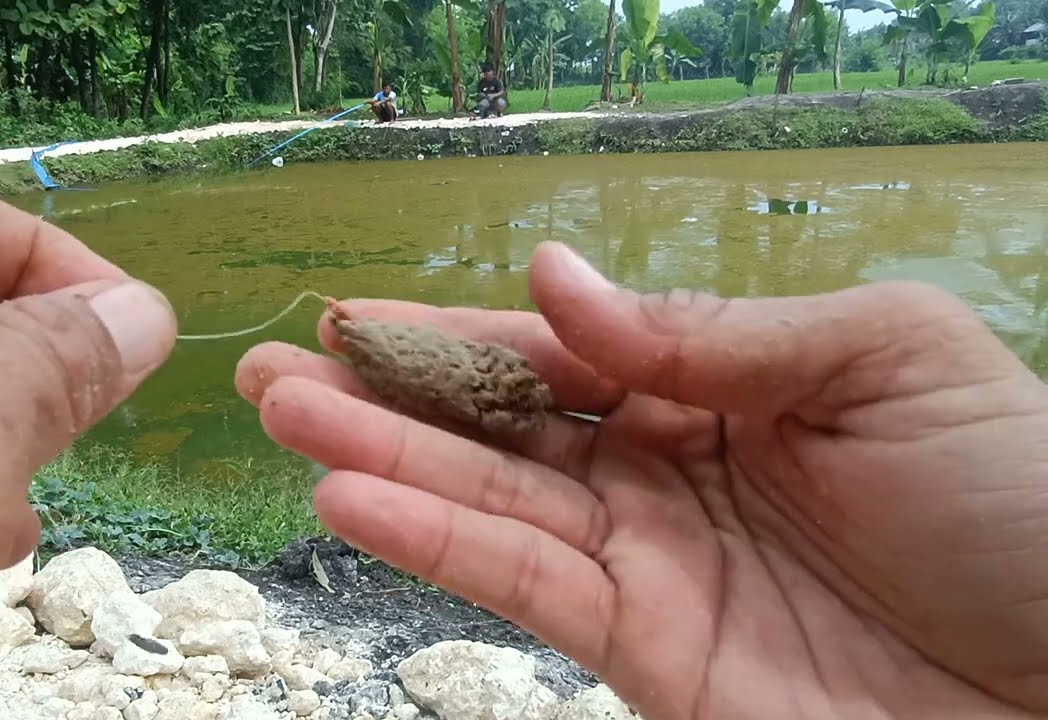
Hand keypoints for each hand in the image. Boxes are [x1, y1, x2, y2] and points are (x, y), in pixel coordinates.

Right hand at [236, 241, 1047, 719]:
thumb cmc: (1028, 504)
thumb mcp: (886, 362)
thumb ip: (714, 330)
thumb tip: (559, 278)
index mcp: (724, 386)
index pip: (564, 350)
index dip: (462, 329)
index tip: (360, 312)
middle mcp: (667, 472)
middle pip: (501, 426)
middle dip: (386, 393)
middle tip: (276, 367)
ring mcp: (650, 565)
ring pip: (489, 501)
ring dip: (382, 457)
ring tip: (283, 413)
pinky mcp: (647, 654)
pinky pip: (523, 585)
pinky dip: (435, 542)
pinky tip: (353, 501)